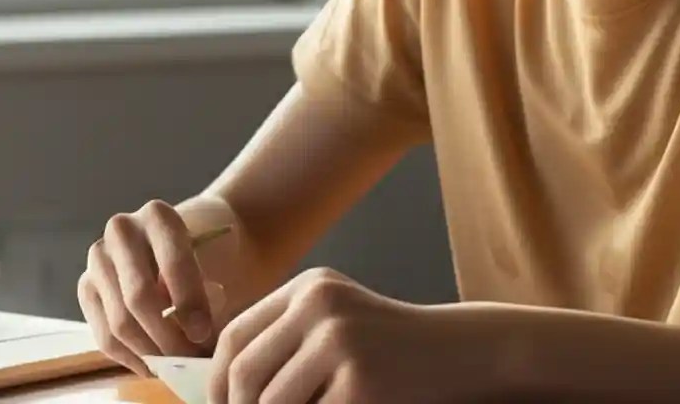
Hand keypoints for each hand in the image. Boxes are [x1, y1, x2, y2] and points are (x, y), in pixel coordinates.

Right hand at [78, 201, 224, 375]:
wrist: (188, 243)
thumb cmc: (209, 252)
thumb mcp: (218, 260)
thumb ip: (209, 292)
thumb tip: (194, 338)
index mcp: (158, 215)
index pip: (172, 264)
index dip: (189, 304)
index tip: (204, 334)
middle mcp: (121, 230)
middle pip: (139, 297)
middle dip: (170, 338)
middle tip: (193, 360)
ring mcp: (98, 258)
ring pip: (119, 322)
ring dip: (151, 353)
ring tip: (177, 365)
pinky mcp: (86, 287)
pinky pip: (104, 336)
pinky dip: (131, 358)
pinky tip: (154, 366)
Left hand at [209, 268, 481, 403]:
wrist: (463, 352)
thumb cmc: (392, 349)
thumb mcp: (338, 324)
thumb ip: (288, 342)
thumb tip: (228, 390)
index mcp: (309, 288)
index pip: (235, 337)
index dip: (217, 381)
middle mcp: (320, 307)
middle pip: (245, 372)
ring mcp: (341, 343)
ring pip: (271, 403)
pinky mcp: (361, 383)